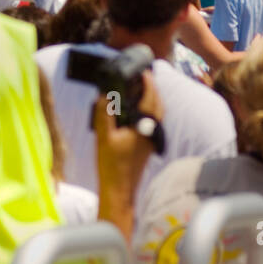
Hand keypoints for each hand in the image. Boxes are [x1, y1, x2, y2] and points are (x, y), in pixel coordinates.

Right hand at [94, 71, 164, 199]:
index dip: (148, 83)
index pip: (151, 99)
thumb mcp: (104, 137)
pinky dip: (147, 111)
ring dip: (151, 100)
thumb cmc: (112, 166)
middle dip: (152, 89)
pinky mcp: (147, 145)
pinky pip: (152, 122)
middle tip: (142, 77)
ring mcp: (151, 139)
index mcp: (144, 127)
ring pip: (157, 114)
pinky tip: (134, 111)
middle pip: (158, 105)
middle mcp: (151, 132)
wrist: (119, 191)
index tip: (143, 72)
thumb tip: (104, 94)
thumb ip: (104, 114)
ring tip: (138, 90)